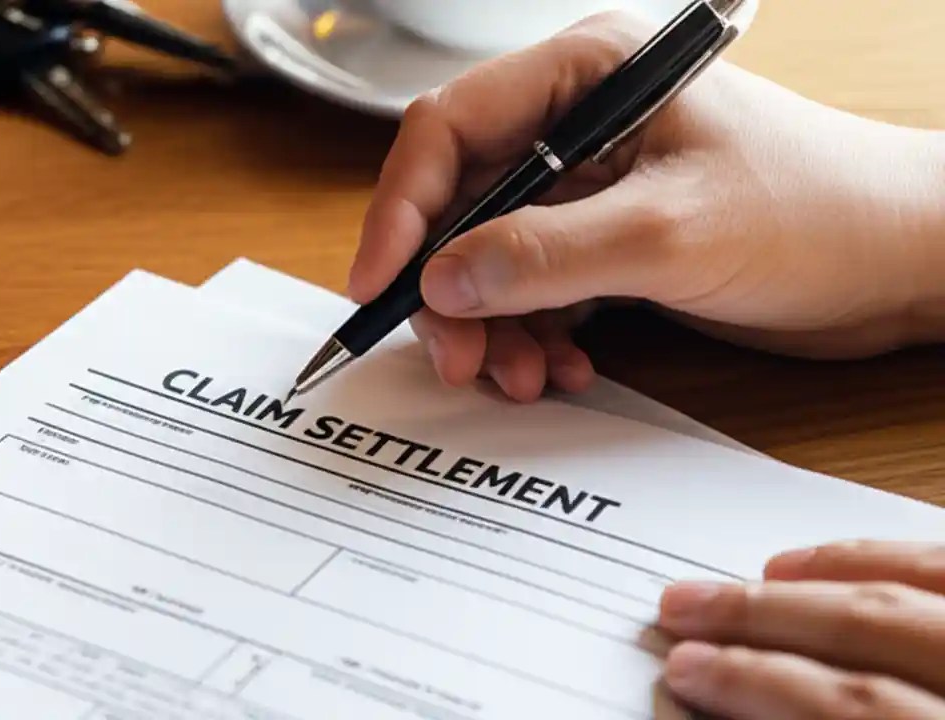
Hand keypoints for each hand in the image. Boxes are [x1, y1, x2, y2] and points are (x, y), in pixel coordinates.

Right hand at [346, 11, 944, 401]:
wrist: (900, 259)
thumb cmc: (815, 210)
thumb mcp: (670, 233)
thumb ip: (545, 255)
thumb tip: (438, 283)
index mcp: (585, 75)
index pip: (448, 130)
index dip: (401, 210)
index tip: (378, 287)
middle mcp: (575, 122)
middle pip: (459, 203)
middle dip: (448, 289)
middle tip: (458, 359)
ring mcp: (587, 184)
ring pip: (488, 257)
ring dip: (490, 326)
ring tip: (521, 378)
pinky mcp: (604, 237)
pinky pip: (532, 289)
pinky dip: (531, 336)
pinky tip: (558, 369)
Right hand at [657, 541, 944, 718]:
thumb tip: (731, 709)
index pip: (853, 703)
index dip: (757, 681)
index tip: (689, 668)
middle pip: (874, 626)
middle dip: (765, 615)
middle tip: (687, 608)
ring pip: (926, 582)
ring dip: (831, 574)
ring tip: (761, 573)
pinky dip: (906, 559)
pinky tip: (859, 562)